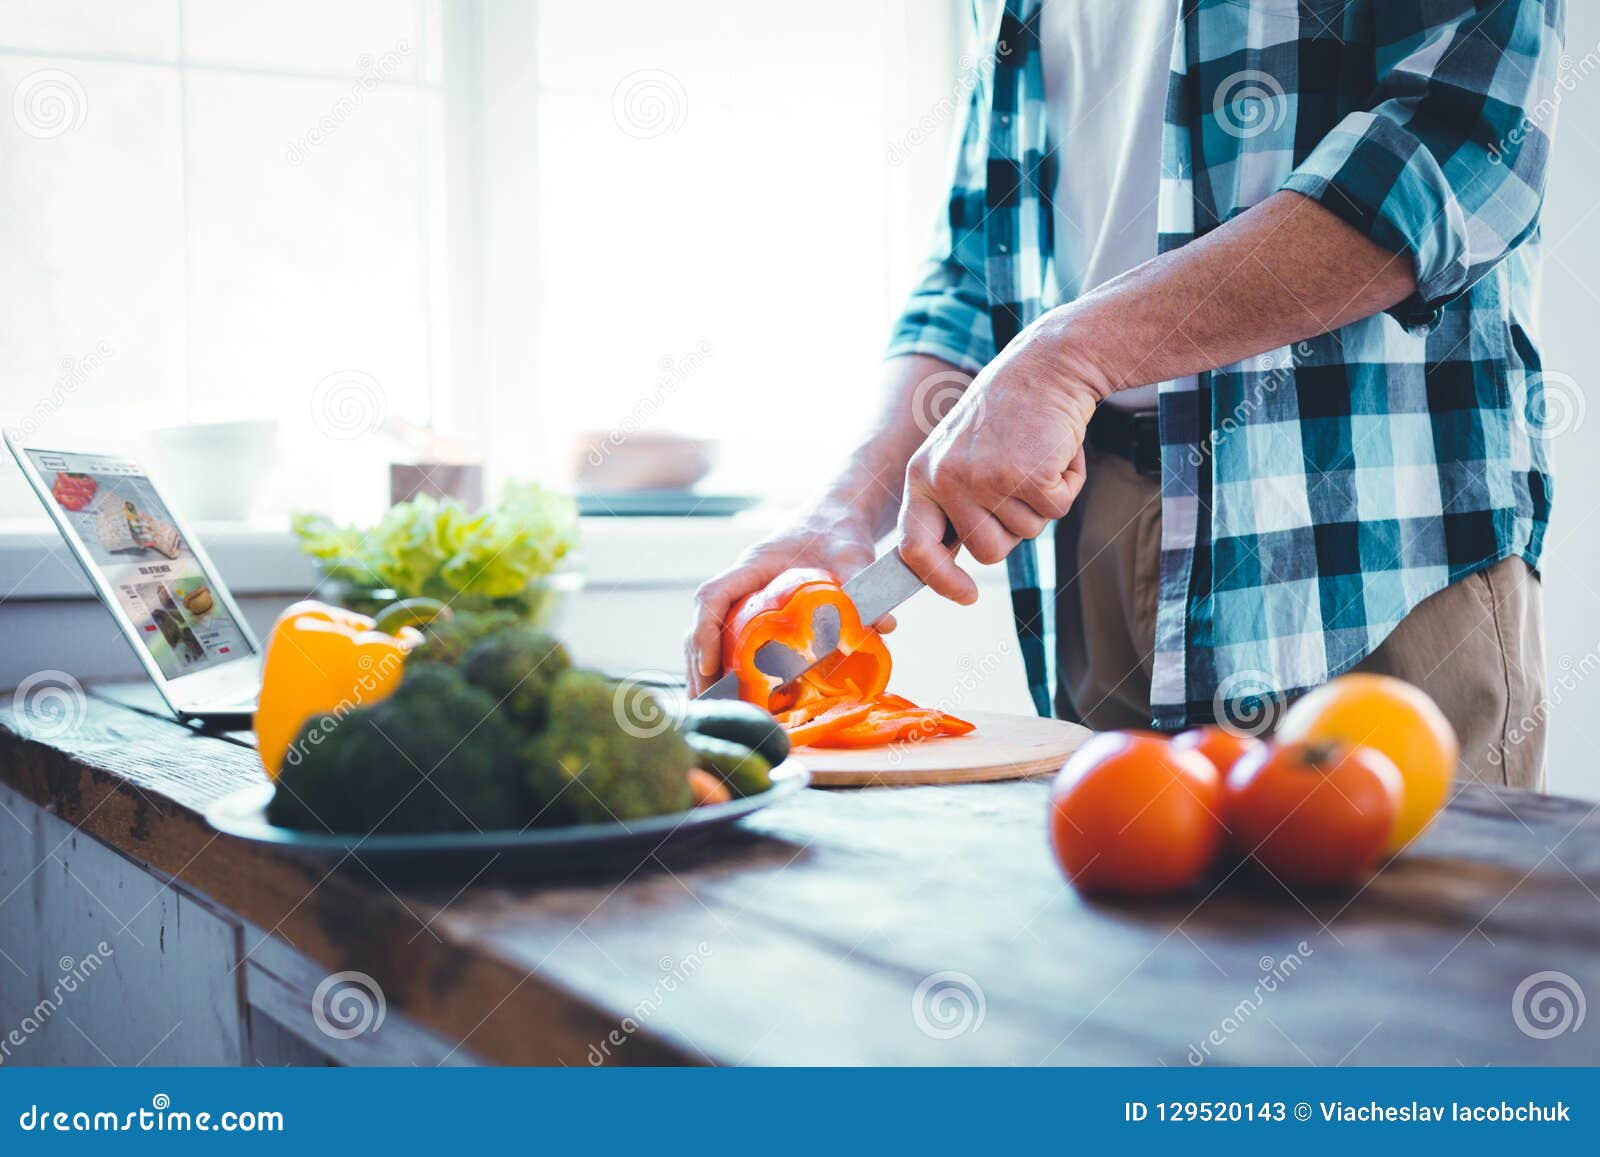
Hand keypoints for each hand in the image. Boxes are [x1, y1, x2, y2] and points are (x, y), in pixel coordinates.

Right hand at [685, 503, 891, 694]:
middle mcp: (740, 582)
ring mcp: (742, 597)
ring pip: (708, 633)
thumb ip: (862, 587)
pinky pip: (724, 638)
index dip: (705, 632)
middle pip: (701, 623)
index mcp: (754, 565)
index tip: (710, 666)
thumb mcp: (853, 558)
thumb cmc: (838, 535)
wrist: (835, 522)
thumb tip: (884, 626)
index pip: (713, 596)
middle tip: (704, 705)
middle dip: (697, 665)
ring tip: (707, 709)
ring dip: (703, 671)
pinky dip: (720, 665)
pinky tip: (728, 695)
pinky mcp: (751, 610)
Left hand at [897, 327, 1102, 602]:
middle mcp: (947, 480)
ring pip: (1025, 534)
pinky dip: (1067, 485)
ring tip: (1034, 457)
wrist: (1047, 365)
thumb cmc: (1008, 415)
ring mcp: (985, 479)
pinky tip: (1055, 451)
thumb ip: (953, 505)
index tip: (965, 595)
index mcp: (923, 476)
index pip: (914, 547)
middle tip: (1019, 480)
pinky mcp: (1027, 476)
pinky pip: (1057, 510)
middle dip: (1013, 528)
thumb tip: (949, 564)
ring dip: (1042, 503)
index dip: (938, 580)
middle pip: (987, 551)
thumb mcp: (960, 456)